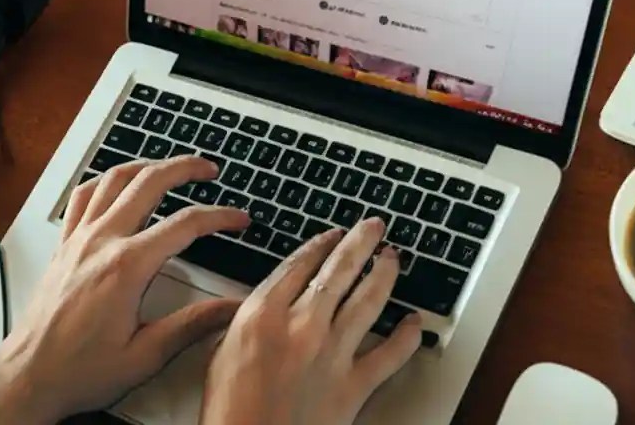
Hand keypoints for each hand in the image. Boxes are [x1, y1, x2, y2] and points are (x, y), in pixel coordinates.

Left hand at [0, 156, 249, 424]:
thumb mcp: (146, 356)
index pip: (185, 225)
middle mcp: (100, 243)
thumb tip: (232, 308)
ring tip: (169, 166)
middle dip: (185, 167)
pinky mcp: (63, 246)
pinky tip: (116, 182)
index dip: (220, 216)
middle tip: (209, 169)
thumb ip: (194, 325)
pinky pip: (82, 196)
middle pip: (149, 183)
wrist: (28, 377)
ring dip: (146, 165)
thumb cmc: (79, 371)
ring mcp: (78, 240)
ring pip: (113, 180)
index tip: (239, 219)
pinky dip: (104, 180)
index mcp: (126, 268)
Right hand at [201, 217, 422, 424]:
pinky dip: (407, 337)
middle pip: (338, 271)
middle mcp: (302, 326)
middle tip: (374, 227)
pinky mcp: (353, 385)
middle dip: (360, 243)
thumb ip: (243, 322)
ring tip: (393, 258)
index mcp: (262, 315)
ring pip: (368, 300)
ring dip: (385, 273)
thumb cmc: (229, 414)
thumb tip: (261, 306)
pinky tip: (414, 323)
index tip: (333, 234)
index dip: (320, 243)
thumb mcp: (219, 354)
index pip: (298, 264)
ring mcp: (332, 354)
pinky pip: (391, 355)